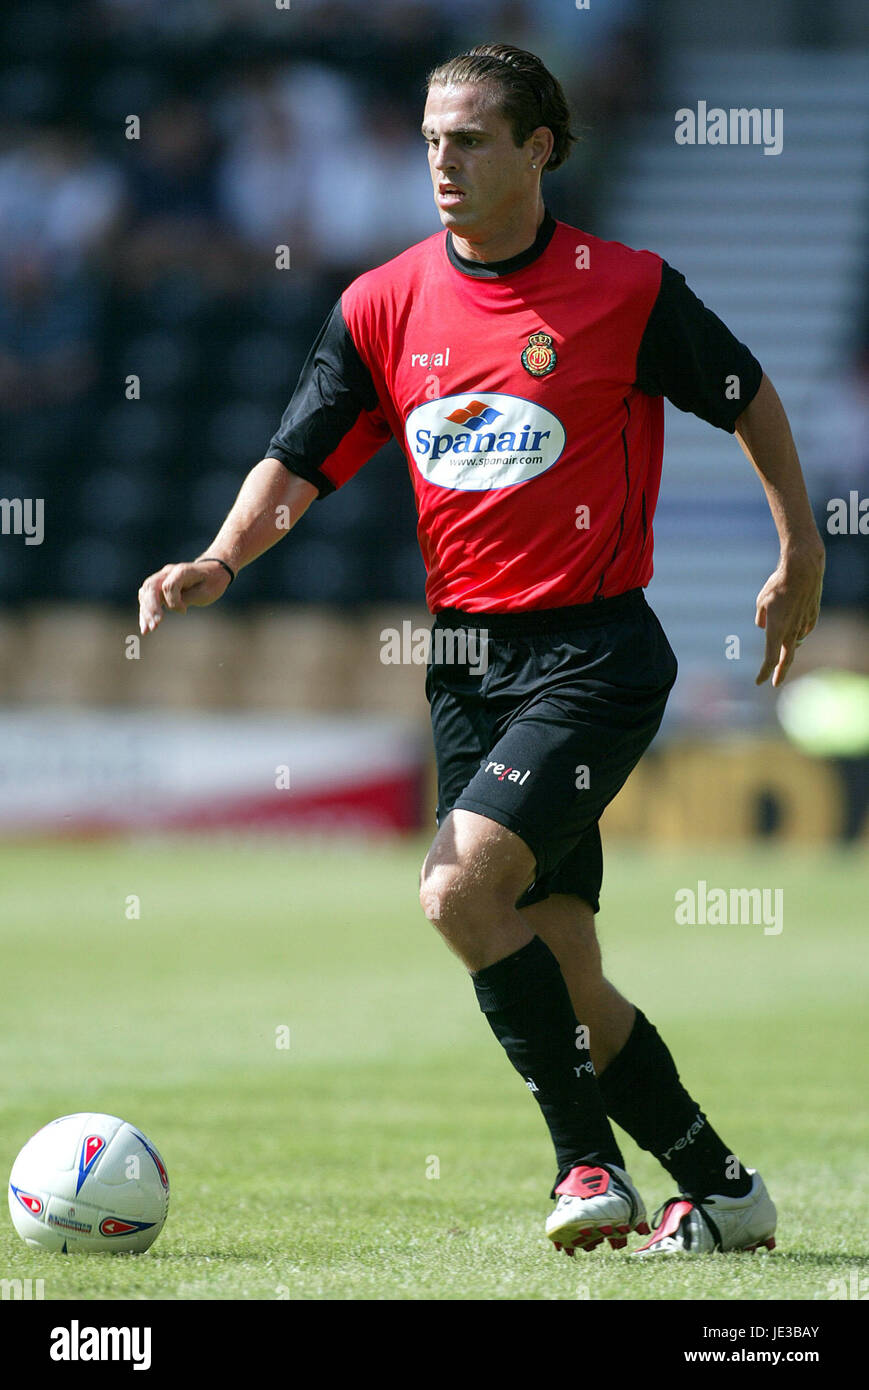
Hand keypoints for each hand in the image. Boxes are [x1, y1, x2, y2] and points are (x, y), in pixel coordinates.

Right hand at [138, 559, 231, 634]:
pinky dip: (144, 612)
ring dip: (145, 612)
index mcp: (182, 570)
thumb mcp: (206, 592)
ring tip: (148, 630)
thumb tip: (171, 607)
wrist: (212, 572)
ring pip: (145, 592)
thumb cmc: (211, 583)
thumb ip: (188, 598)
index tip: (184, 611)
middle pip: (151, 586)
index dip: (173, 600)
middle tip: (155, 625)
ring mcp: (161, 578)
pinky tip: (144, 628)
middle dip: (151, 607)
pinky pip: (146, 598)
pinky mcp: (158, 587)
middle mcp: (168, 572)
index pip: (168, 585)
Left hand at [754, 544, 824, 686]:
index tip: (759, 682)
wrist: (803, 571)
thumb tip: (763, 627)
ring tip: (781, 639)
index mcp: (776, 630)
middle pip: (786, 658)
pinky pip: (803, 630)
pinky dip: (797, 631)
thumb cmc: (778, 585)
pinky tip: (793, 624)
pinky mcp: (813, 618)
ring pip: (794, 641)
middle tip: (776, 683)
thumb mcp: (761, 601)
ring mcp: (804, 625)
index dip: (764, 672)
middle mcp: (791, 631)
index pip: (770, 659)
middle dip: (780, 672)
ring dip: (786, 645)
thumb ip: (761, 618)